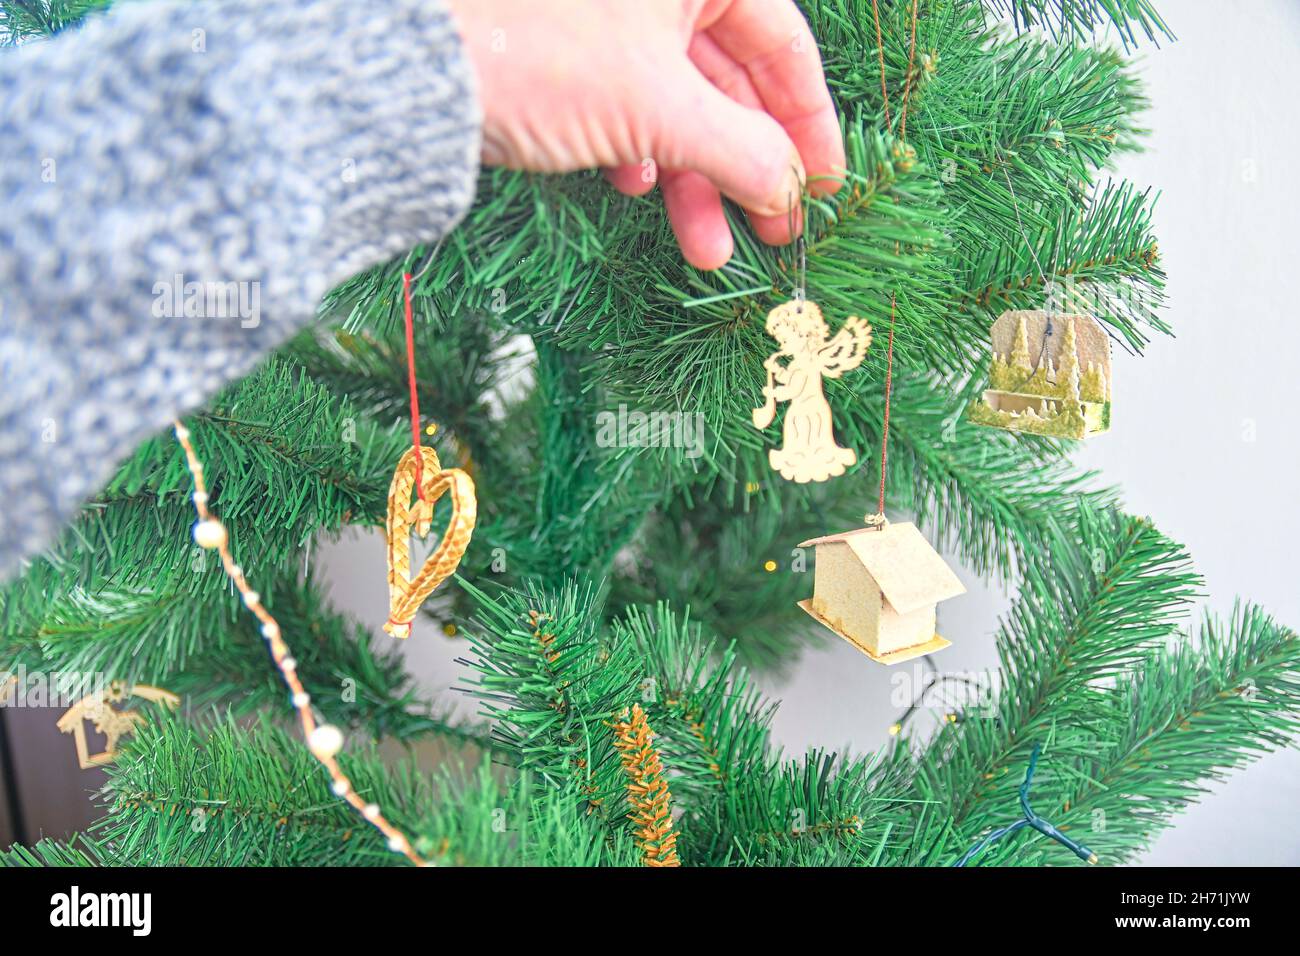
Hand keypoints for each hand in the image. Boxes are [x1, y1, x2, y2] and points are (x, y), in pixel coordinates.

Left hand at [446, 0, 844, 269]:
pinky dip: (641, 151)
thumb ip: (742, 150)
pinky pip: (627, 103)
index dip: (809, 123)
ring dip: (696, 178)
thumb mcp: (658, 109)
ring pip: (677, 100)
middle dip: (748, 166)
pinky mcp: (568, 51)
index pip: (783, 42)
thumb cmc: (539, 59)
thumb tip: (791, 189)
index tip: (822, 188)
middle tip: (772, 235)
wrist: (410, 66)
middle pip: (730, 78)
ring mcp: (609, 15)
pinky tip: (633, 188)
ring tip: (705, 252)